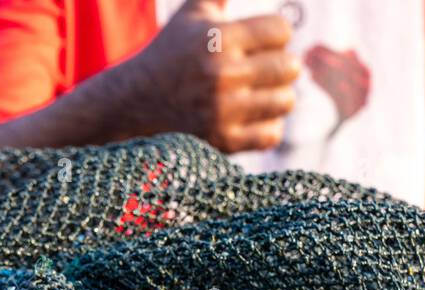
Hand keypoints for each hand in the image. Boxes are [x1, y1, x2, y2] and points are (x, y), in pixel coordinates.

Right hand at [122, 0, 299, 152]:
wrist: (135, 103)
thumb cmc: (171, 52)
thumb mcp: (193, 12)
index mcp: (218, 38)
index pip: (281, 31)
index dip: (277, 35)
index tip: (264, 43)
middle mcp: (222, 74)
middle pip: (289, 67)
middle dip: (281, 65)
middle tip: (266, 70)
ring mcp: (223, 111)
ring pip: (285, 101)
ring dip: (276, 96)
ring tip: (260, 93)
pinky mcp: (223, 141)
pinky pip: (271, 134)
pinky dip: (267, 127)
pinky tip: (252, 117)